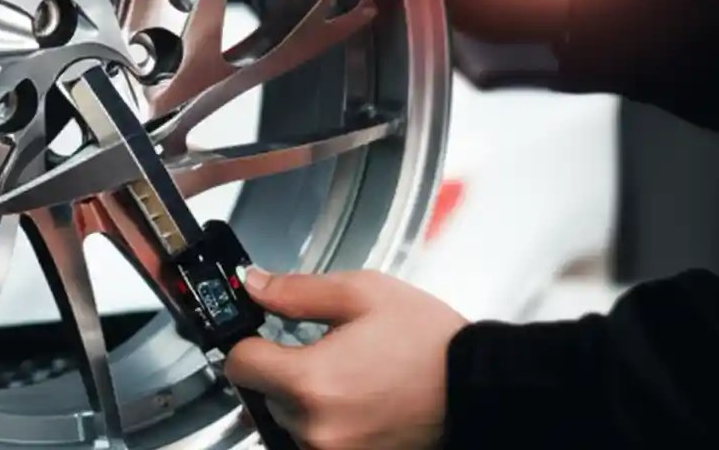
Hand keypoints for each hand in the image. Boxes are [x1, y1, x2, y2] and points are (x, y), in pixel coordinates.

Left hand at [225, 269, 467, 449]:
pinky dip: (326, 420)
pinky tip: (355, 399)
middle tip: (324, 350)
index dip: (251, 342)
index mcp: (311, 382)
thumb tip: (255, 285)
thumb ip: (297, 291)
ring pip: (288, 419)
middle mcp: (316, 428)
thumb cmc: (430, 343)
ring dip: (304, 398)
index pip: (239, 364)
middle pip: (263, 393)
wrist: (479, 387)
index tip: (267, 335)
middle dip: (283, 369)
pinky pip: (314, 440)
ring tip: (348, 376)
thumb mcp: (362, 294)